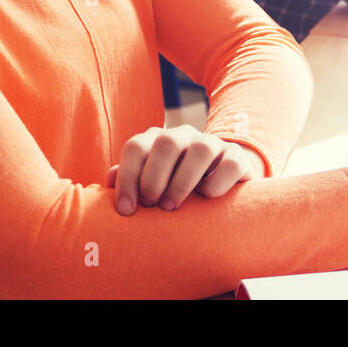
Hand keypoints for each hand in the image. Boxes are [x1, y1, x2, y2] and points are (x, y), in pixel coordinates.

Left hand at [105, 126, 263, 213]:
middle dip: (154, 177)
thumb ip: (130, 179)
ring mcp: (213, 144)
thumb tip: (110, 180)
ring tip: (172, 206)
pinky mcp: (237, 157)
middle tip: (153, 205)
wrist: (219, 184)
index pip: (137, 147)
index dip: (128, 178)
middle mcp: (185, 136)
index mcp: (158, 140)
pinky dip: (217, 183)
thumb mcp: (150, 184)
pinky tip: (207, 199)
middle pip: (166, 142)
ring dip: (183, 181)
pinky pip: (230, 163)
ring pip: (200, 150)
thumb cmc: (174, 188)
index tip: (126, 210)